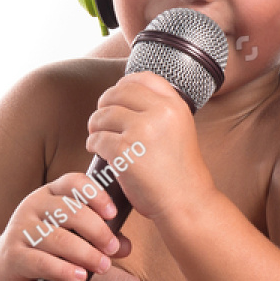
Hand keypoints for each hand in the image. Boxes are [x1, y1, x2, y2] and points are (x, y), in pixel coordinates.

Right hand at [0, 172, 128, 280]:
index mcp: (50, 193)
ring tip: (102, 266)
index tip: (113, 214)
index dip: (96, 195)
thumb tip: (125, 245)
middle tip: (112, 248)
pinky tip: (79, 276)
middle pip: (71, 212)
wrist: (5, 267)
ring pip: (59, 239)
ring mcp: (20, 230)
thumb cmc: (46, 247)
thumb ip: (99, 236)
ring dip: (86, 254)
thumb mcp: (72, 235)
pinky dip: (65, 270)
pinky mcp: (13, 256)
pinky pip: (42, 262)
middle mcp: (33, 206)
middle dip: (98, 231)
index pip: (73, 182)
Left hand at [86, 71, 208, 219]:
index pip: (143, 78)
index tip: (118, 98)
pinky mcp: (124, 150)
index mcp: (175, 106)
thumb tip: (125, 97)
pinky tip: (97, 151)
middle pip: (117, 93)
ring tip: (98, 136)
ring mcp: (141, 130)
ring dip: (95, 126)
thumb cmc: (180, 173)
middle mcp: (160, 112)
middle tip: (102, 120)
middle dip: (104, 105)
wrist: (186, 202)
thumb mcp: (180, 131)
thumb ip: (160, 113)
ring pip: (102, 115)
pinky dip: (93, 144)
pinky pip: (97, 138)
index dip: (125, 85)